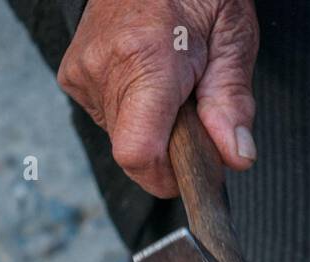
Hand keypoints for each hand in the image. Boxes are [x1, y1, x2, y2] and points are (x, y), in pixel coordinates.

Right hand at [58, 0, 258, 197]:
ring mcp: (83, 73)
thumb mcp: (233, 36)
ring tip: (171, 80)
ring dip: (154, 126)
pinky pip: (109, 117)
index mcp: (145, 59)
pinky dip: (134, 110)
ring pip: (123, 138)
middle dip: (171, 146)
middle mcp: (104, 68)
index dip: (167, 177)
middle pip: (135, 152)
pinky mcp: (73, 75)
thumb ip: (232, 101)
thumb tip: (235, 156)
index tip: (193, 168)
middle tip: (193, 104)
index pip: (138, 154)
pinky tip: (147, 75)